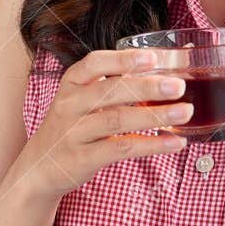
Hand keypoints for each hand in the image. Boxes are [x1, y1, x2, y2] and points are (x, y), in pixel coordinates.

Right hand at [22, 49, 193, 199]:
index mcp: (72, 83)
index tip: (152, 57)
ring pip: (116, 120)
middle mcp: (70, 105)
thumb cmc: (74, 125)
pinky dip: (151, 145)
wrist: (40, 167)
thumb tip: (169, 64)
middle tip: (178, 86)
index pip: (94, 63)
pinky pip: (120, 149)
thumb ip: (119, 83)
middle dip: (146, 87)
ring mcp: (74, 133)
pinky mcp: (82, 159)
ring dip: (155, 116)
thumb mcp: (85, 99)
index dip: (123, 59)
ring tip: (184, 112)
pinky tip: (174, 142)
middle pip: (109, 91)